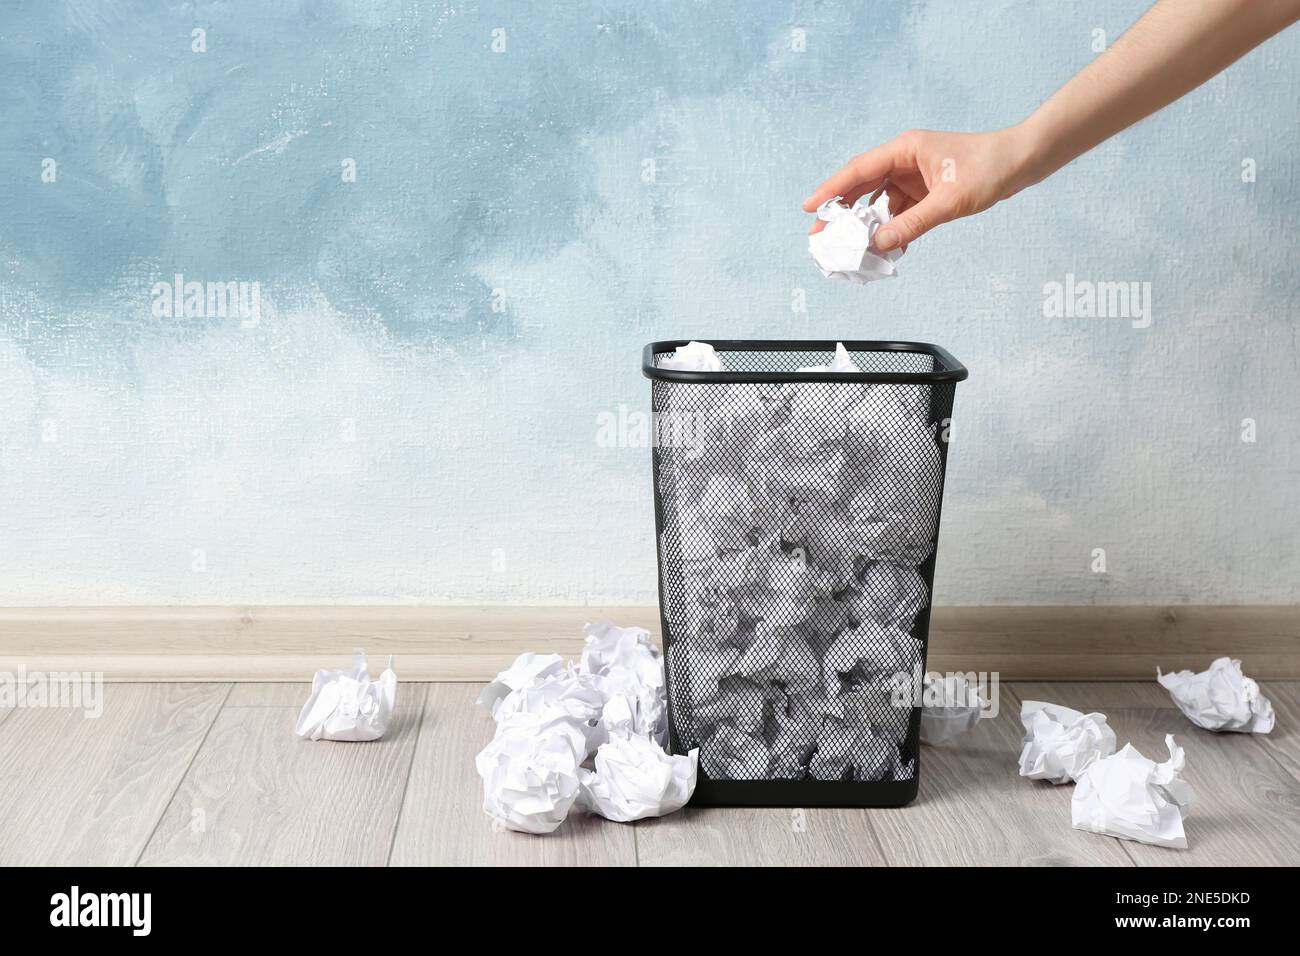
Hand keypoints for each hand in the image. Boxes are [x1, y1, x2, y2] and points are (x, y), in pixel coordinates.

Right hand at [802, 126, 1039, 250]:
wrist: (1021, 162)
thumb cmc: (989, 168)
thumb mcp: (948, 201)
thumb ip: (912, 224)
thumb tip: (879, 244)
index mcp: (905, 149)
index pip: (858, 170)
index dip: (831, 190)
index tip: (810, 208)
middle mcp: (905, 159)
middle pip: (862, 185)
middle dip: (841, 210)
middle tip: (820, 234)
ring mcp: (914, 175)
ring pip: (879, 200)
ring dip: (866, 222)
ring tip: (849, 245)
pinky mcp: (925, 189)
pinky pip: (899, 210)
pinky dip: (891, 227)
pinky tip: (885, 246)